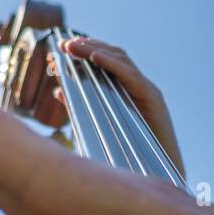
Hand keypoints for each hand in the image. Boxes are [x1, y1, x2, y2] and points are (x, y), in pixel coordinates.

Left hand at [48, 35, 186, 178]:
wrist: (155, 171)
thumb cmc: (127, 152)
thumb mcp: (97, 123)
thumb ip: (79, 107)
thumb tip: (58, 91)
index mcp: (126, 90)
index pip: (105, 62)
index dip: (84, 51)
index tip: (61, 48)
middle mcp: (138, 86)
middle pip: (113, 56)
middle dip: (87, 46)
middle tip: (63, 43)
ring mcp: (147, 90)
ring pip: (121, 60)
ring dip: (95, 50)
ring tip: (73, 46)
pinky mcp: (153, 98)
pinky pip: (130, 76)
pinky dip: (112, 63)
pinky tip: (94, 57)